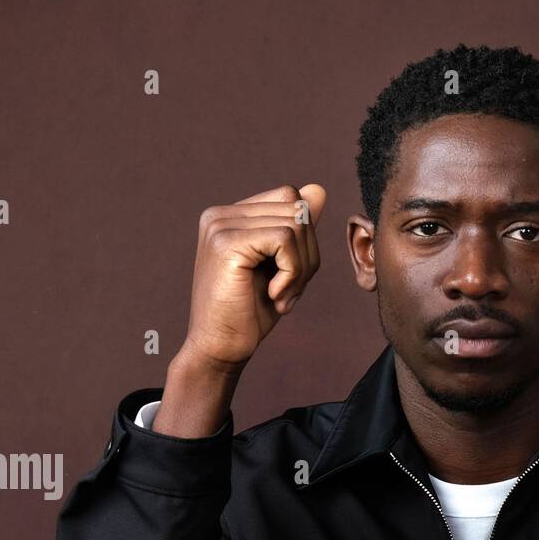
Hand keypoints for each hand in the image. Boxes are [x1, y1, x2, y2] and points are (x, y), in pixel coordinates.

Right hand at [181, 181, 326, 371]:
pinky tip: (276, 296)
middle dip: (307, 255)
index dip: (304, 240)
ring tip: (283, 297)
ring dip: (301, 268)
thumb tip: (318, 190)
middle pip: (296, 207)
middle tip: (290, 292)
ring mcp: (221, 225)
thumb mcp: (282, 268)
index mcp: (230, 216)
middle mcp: (221, 214)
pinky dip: (292, 272)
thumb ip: (296, 230)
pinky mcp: (227, 242)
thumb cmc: (248, 315)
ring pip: (295, 223)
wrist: (220, 349)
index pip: (289, 198)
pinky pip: (285, 239)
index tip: (291, 279)